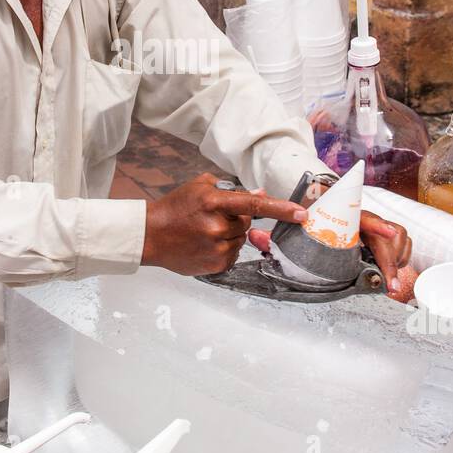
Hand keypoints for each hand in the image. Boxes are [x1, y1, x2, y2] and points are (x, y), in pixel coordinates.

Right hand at [142, 174, 307, 275]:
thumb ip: (230, 190)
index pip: (254, 204)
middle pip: (247, 222)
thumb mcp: (199, 188)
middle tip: (212, 217)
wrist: (150, 235)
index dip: (281, 209)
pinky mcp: (216, 265)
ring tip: (204, 232)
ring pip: (240, 239)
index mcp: (214, 202)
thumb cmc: (175, 208)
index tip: (302, 214)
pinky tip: (204, 244)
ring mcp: (217, 248)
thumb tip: (260, 194)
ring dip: (229, 234)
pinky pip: (234, 254)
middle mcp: (217, 226)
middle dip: (236, 219)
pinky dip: (224, 249)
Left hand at [249, 210, 412, 300]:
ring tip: (388, 281)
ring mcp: (378, 226)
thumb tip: (255, 237)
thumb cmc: (312, 222)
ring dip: (395, 260)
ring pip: (398, 239)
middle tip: (389, 284)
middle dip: (390, 260)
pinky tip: (391, 273)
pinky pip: (402, 246)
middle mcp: (364, 218)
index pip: (363, 216)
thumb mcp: (294, 230)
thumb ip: (275, 236)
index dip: (377, 224)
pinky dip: (400, 259)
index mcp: (344, 214)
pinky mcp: (387, 235)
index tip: (388, 232)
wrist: (324, 208)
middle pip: (387, 234)